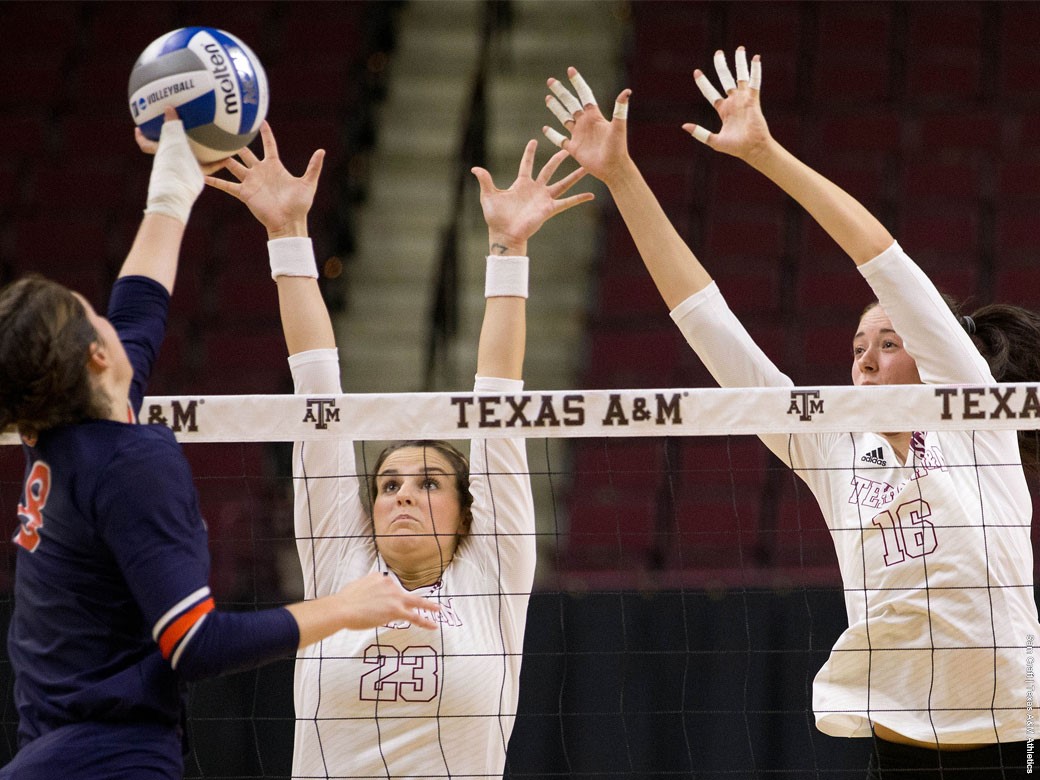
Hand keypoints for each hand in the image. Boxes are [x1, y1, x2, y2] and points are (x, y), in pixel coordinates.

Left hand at [134, 106, 232, 175]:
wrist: (181, 189)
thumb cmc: (173, 163)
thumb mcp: (173, 139)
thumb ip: (171, 123)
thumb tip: (168, 106)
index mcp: (162, 151)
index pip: (146, 144)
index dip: (140, 136)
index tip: (138, 127)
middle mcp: (172, 158)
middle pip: (171, 147)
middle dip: (175, 138)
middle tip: (181, 124)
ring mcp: (185, 166)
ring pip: (193, 155)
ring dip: (201, 148)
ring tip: (210, 137)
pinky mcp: (197, 174)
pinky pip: (210, 166)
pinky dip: (219, 161)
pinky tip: (229, 155)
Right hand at [203, 121, 323, 238]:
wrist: (289, 223)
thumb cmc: (299, 205)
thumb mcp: (308, 183)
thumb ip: (314, 167)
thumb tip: (322, 150)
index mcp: (274, 167)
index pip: (269, 145)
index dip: (265, 133)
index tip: (260, 120)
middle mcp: (260, 172)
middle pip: (245, 153)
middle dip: (237, 142)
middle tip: (225, 129)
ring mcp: (251, 182)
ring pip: (233, 165)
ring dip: (222, 157)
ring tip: (209, 146)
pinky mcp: (244, 193)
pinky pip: (226, 185)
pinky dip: (214, 181)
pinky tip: (202, 175)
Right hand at [335, 572, 440, 630]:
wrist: (343, 608)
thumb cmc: (344, 602)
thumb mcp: (357, 587)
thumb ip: (367, 590)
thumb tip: (366, 597)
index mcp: (380, 577)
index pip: (389, 588)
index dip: (386, 598)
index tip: (379, 605)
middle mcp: (390, 583)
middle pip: (405, 592)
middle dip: (414, 598)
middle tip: (426, 602)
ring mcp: (394, 597)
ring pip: (415, 602)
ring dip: (428, 606)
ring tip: (437, 610)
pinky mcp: (396, 610)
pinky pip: (415, 616)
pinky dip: (426, 621)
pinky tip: (433, 625)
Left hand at [471, 138, 592, 254]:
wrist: (505, 234)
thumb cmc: (496, 218)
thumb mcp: (489, 196)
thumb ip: (485, 180)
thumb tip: (475, 168)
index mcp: (521, 184)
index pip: (527, 164)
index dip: (530, 152)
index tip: (534, 140)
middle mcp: (535, 189)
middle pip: (549, 169)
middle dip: (557, 159)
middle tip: (567, 148)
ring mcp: (544, 198)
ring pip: (562, 183)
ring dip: (574, 176)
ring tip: (586, 168)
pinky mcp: (550, 209)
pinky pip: (567, 202)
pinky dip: (579, 199)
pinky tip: (591, 196)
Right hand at [540, 67, 632, 186]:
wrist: (613, 168)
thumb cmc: (618, 148)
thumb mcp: (619, 126)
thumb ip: (620, 109)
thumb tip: (627, 91)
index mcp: (595, 116)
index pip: (584, 95)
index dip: (577, 82)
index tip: (570, 70)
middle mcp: (585, 123)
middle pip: (570, 103)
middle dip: (561, 92)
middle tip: (550, 81)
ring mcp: (579, 135)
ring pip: (564, 118)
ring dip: (556, 108)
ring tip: (547, 98)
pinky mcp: (574, 148)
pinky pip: (560, 140)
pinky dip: (552, 135)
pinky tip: (545, 128)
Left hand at [682, 47, 772, 163]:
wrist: (752, 149)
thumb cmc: (735, 148)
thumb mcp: (713, 141)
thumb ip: (699, 133)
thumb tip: (684, 126)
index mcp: (723, 110)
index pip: (711, 93)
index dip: (704, 83)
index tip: (696, 71)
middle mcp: (733, 101)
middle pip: (725, 79)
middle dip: (721, 66)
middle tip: (718, 53)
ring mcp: (743, 99)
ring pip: (741, 76)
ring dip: (740, 63)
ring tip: (740, 48)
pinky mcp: (753, 100)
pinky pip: (754, 82)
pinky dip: (755, 70)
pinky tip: (755, 58)